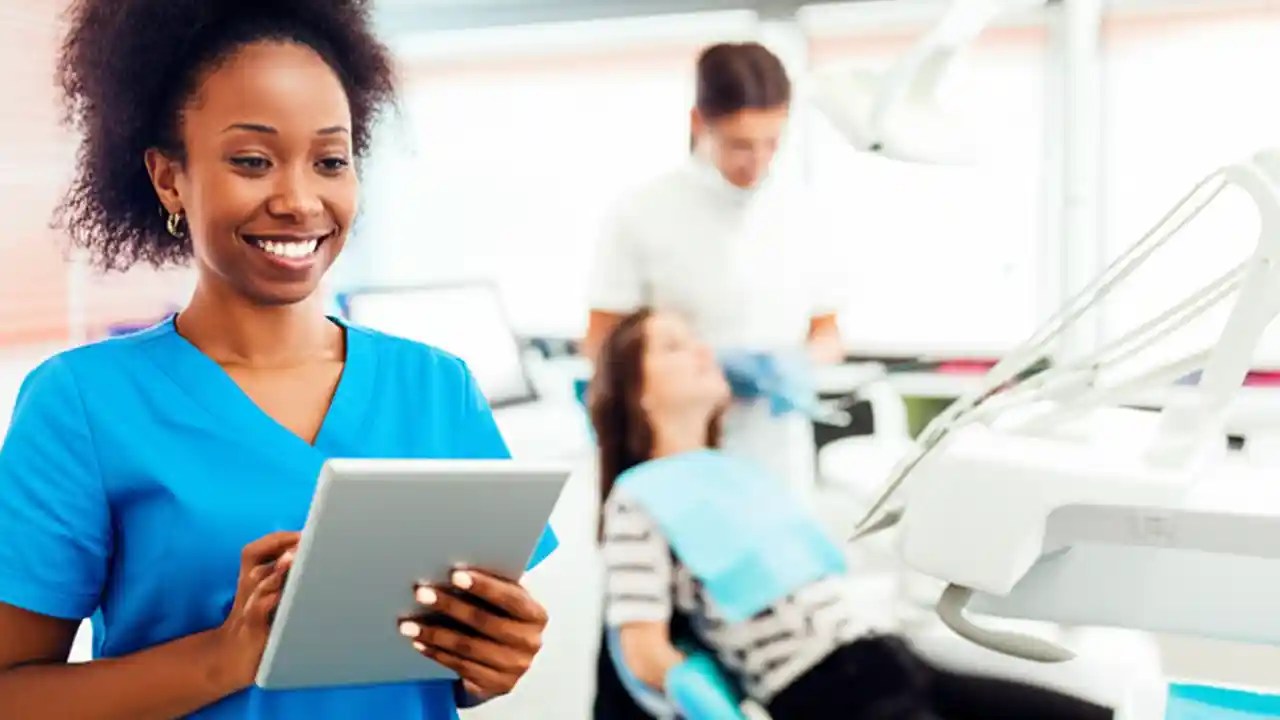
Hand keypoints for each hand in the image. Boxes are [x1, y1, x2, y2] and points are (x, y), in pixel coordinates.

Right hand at [210, 531, 299, 690]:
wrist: (228, 661)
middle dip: (277, 544)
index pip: (258, 549)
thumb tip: (312, 561)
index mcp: (253, 579)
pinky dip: (267, 600)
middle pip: (253, 557)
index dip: (279, 538)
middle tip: (303, 538)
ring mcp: (247, 607)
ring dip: (275, 569)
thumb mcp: (269, 600)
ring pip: (255, 581)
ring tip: (291, 559)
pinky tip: (280, 593)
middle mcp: (247, 589)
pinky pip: (256, 610)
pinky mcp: (250, 628)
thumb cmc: (257, 626)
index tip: (305, 530)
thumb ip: (284, 580)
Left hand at [398, 568, 547, 700]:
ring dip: (435, 634)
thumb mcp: (504, 603)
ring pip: (468, 648)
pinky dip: (437, 653)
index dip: (484, 586)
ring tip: (409, 623)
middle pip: (485, 623)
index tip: (455, 575)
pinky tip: (419, 642)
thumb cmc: (501, 620)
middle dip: (451, 606)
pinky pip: (460, 667)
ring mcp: (514, 668)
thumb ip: (493, 587)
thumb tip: (455, 569)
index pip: (511, 598)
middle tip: (422, 594)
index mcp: (535, 615)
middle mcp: (529, 643)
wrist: (506, 662)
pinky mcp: (496, 686)